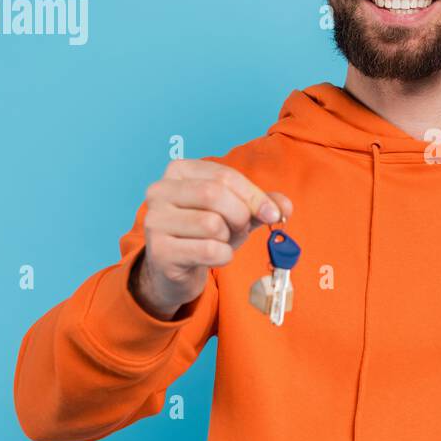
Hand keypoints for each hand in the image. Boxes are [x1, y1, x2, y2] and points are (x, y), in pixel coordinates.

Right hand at [134, 159, 292, 319]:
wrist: (174, 270)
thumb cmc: (204, 234)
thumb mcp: (235, 213)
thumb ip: (261, 205)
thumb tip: (285, 206)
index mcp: (179, 171)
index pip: (225, 175)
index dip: (255, 196)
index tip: (273, 214)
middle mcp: (160, 190)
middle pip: (214, 194)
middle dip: (240, 215)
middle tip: (243, 229)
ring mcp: (155, 220)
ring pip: (211, 223)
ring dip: (228, 237)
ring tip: (221, 241)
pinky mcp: (159, 251)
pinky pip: (207, 250)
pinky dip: (222, 256)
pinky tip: (214, 257)